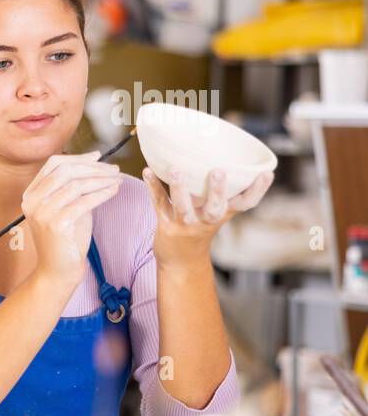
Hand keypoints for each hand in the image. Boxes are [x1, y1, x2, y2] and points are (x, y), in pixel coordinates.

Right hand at [21, 151, 122, 287]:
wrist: (58, 270)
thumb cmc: (66, 239)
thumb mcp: (68, 206)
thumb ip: (75, 186)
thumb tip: (95, 162)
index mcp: (31, 194)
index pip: (53, 164)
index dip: (77, 158)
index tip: (98, 157)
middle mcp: (32, 202)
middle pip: (65, 171)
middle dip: (93, 168)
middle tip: (113, 170)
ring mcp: (42, 213)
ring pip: (76, 185)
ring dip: (101, 180)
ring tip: (117, 180)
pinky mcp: (56, 224)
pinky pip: (84, 202)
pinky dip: (102, 194)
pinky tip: (114, 191)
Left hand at [143, 166, 272, 269]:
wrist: (180, 261)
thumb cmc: (199, 228)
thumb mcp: (215, 213)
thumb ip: (220, 191)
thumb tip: (224, 154)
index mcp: (222, 215)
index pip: (245, 204)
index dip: (257, 190)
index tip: (267, 174)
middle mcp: (206, 220)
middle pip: (215, 208)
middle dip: (217, 191)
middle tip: (218, 171)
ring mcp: (185, 224)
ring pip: (183, 207)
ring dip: (179, 188)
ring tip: (176, 170)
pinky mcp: (166, 224)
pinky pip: (159, 203)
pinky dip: (153, 187)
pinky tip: (147, 171)